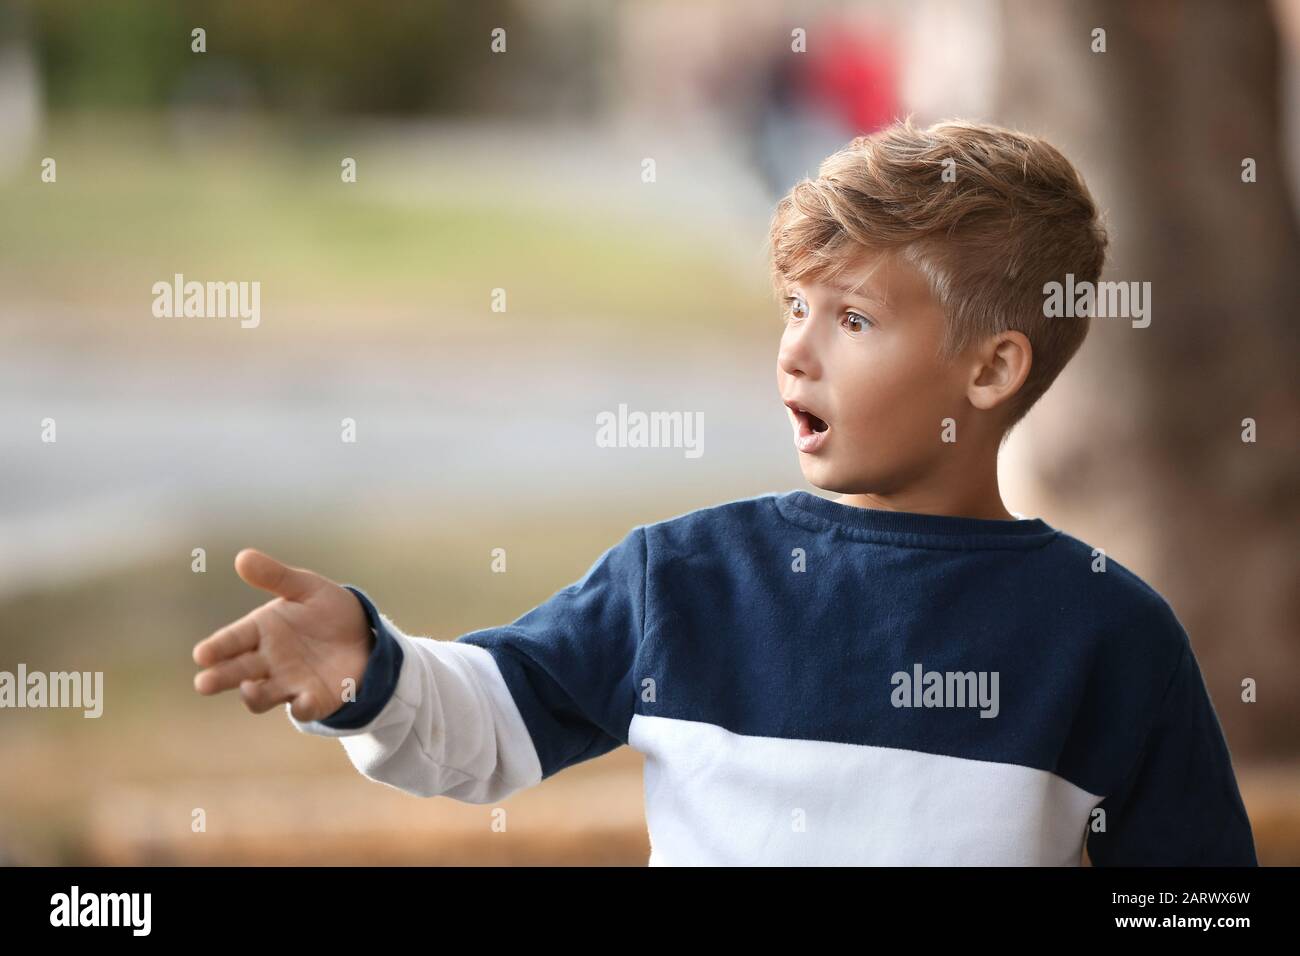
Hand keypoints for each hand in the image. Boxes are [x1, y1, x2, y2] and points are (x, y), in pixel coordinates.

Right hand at [192, 549, 374, 721]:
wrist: (363, 633)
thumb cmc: (326, 609)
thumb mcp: (305, 587)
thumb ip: (276, 577)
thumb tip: (242, 557)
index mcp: (261, 630)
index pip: (232, 640)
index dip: (216, 648)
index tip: (202, 654)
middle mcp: (268, 660)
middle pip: (237, 672)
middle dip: (219, 678)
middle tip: (204, 683)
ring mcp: (288, 682)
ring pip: (261, 695)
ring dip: (254, 695)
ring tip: (249, 689)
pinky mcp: (314, 698)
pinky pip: (303, 707)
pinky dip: (302, 707)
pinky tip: (302, 701)